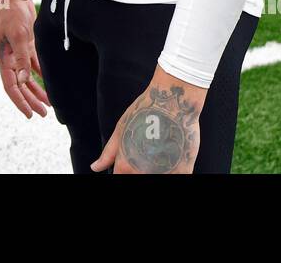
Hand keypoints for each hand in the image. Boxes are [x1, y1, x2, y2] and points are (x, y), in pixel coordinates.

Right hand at [0, 0, 48, 117]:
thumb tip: (23, 80)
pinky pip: (36, 66)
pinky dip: (42, 76)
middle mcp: (11, 60)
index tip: (30, 114)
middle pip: (21, 86)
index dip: (20, 102)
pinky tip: (51, 85)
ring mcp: (19, 54)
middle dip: (31, 101)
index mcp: (4, 60)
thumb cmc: (13, 15)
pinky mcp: (28, 47)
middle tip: (42, 114)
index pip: (11, 87)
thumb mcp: (18, 36)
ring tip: (48, 105)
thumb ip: (21, 58)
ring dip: (37, 91)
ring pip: (28, 79)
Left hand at [91, 65, 206, 173]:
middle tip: (148, 151)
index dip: (123, 170)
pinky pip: (176, 177)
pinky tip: (173, 155)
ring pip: (157, 177)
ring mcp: (165, 173)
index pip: (120, 177)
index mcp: (126, 165)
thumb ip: (109, 153)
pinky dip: (174, 169)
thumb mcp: (121, 129)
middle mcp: (145, 172)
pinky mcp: (184, 171)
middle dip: (140, 168)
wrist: (173, 102)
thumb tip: (96, 167)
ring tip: (160, 150)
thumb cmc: (146, 112)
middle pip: (139, 177)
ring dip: (157, 169)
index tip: (130, 162)